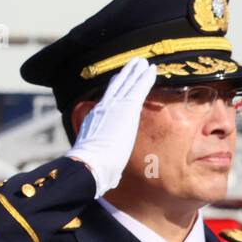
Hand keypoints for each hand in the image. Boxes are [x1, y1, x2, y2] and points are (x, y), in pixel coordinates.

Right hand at [66, 55, 155, 197]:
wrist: (89, 165)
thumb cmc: (91, 171)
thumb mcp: (94, 160)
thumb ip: (103, 161)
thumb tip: (111, 179)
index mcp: (93, 120)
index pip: (105, 101)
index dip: (113, 90)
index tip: (118, 82)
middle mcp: (102, 109)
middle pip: (115, 87)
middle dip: (124, 76)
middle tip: (131, 65)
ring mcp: (114, 107)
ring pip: (126, 83)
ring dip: (135, 72)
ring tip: (142, 62)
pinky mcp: (127, 108)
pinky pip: (138, 88)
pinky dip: (145, 78)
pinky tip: (152, 70)